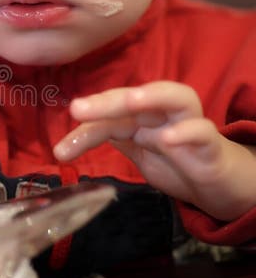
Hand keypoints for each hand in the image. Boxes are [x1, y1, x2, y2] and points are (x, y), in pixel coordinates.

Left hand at [54, 81, 255, 220]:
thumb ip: (113, 138)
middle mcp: (164, 112)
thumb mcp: (138, 152)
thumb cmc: (175, 160)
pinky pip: (202, 131)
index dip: (86, 129)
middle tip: (78, 108)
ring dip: (151, 96)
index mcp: (144, 114)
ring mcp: (189, 124)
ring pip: (175, 97)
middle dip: (107, 101)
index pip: (110, 114)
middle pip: (136, 98)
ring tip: (129, 101)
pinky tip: (168, 138)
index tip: (61, 149)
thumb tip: (74, 135)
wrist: (216, 182)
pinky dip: (186, 132)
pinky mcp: (211, 144)